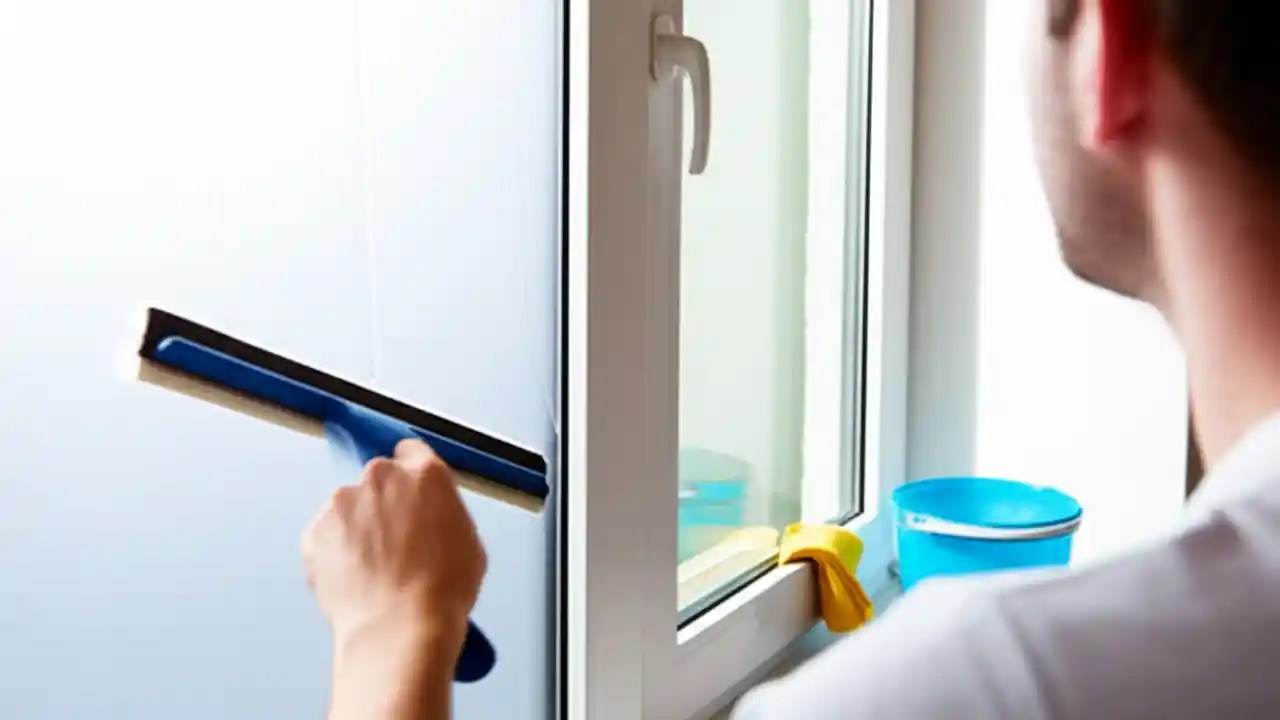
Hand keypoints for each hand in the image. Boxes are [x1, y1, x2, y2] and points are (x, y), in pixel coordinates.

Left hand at [302, 439, 486, 719]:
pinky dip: (335, 552)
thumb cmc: (440, 593)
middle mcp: (381, 477)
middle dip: (383, 503)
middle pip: (378, 478)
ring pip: (349, 507)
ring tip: (375, 570)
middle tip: (395, 542)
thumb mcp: (469, 543)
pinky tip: (355, 579)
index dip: (411, 474)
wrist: (399, 628)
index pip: (411, 451)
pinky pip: (325, 535)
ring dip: (358, 529)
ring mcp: (343, 501)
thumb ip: (445, 514)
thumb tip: (433, 518)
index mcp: (426, 474)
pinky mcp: (315, 529)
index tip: (407, 490)